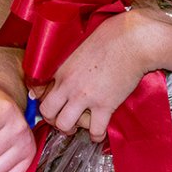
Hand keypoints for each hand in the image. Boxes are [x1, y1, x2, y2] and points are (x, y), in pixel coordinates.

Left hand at [33, 10, 155, 143]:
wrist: (132, 41)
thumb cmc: (111, 36)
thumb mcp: (81, 44)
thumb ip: (70, 59)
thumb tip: (70, 65)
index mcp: (62, 69)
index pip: (39, 92)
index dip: (45, 100)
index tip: (53, 104)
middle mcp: (69, 85)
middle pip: (47, 113)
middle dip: (52, 119)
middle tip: (63, 118)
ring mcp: (85, 97)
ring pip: (64, 125)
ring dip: (71, 129)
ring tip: (79, 125)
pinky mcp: (105, 106)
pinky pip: (95, 131)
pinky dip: (96, 135)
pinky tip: (98, 133)